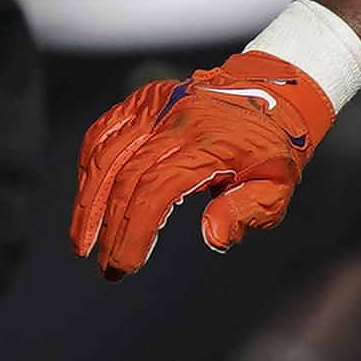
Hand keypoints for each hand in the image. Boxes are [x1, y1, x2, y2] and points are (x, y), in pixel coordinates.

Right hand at [71, 50, 335, 278]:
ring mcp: (157, 106)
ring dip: (89, 201)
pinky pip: (105, 130)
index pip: (156, 191)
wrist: (277, 93)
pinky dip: (90, 163)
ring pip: (107, 153)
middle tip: (107, 267)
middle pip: (126, 178)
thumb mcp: (278, 186)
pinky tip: (86, 196)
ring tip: (82, 241)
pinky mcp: (145, 99)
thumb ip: (245, 212)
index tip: (124, 265)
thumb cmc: (274, 147)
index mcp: (207, 143)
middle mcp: (176, 120)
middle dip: (109, 228)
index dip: (133, 231)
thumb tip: (211, 236)